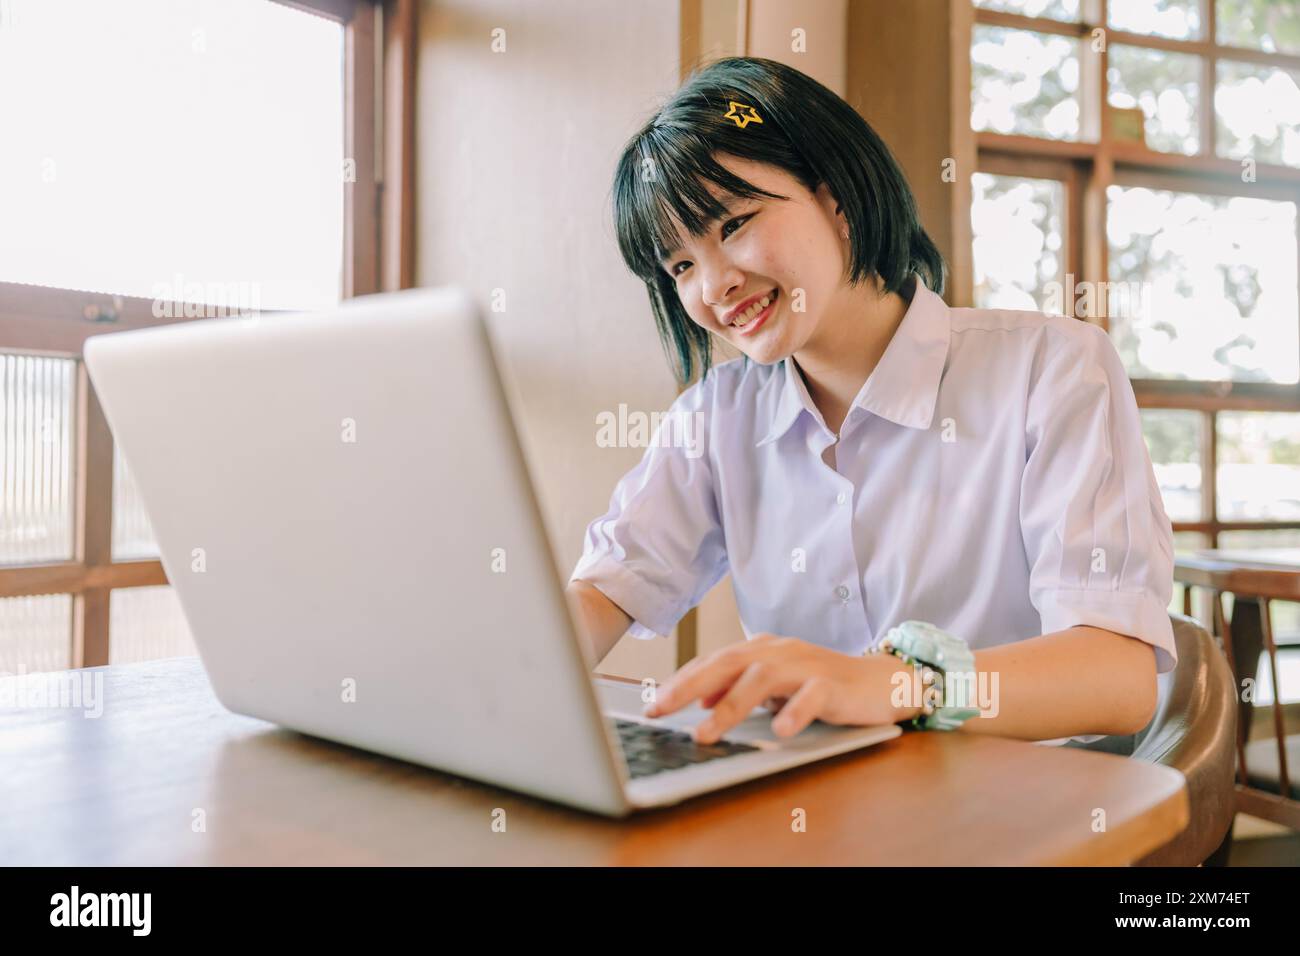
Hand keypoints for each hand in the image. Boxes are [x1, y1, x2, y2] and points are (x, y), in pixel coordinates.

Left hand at [643, 634, 919, 743]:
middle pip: (728, 663)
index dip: (681, 681)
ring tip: (708, 732)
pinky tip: (779, 731)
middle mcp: (779, 652)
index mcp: (762, 651)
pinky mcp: (834, 685)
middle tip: (662, 710)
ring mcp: (807, 665)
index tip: (653, 705)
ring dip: (732, 706)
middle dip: (690, 686)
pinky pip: (811, 696)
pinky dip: (794, 712)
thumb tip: (702, 702)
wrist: (881, 681)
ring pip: (763, 678)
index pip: (713, 662)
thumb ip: (741, 689)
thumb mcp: (776, 687)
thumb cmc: (822, 685)